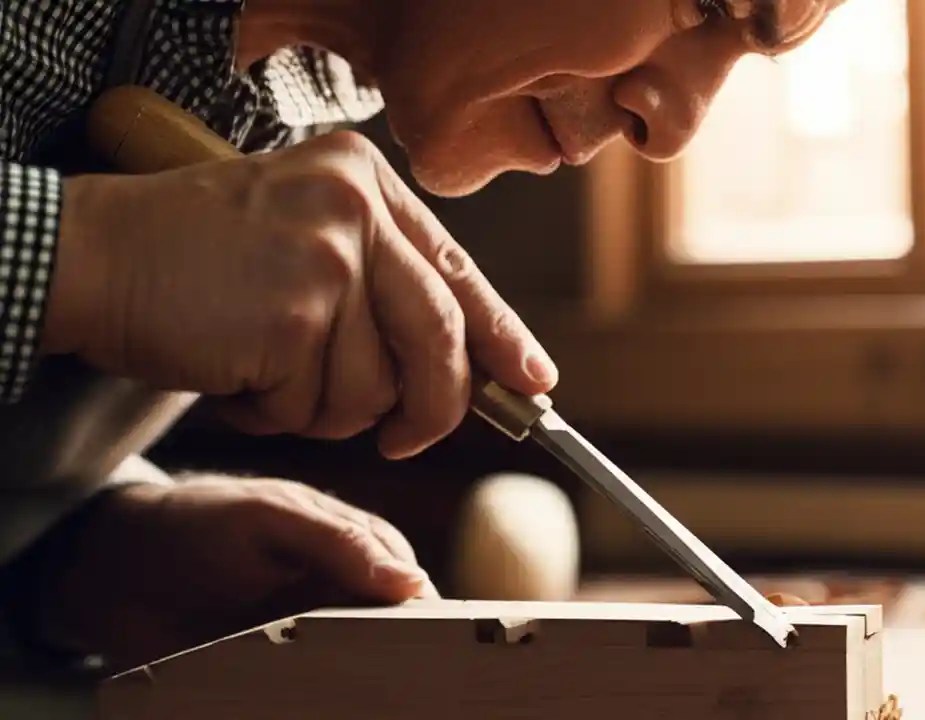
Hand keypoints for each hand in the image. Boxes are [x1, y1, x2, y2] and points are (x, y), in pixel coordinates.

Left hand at [27, 476, 433, 669]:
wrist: (109, 570)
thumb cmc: (196, 522)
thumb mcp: (270, 516)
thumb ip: (338, 541)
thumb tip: (412, 583)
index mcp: (352, 544)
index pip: (409, 584)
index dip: (427, 614)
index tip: (441, 645)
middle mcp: (338, 592)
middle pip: (391, 631)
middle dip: (401, 655)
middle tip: (409, 682)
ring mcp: (307, 634)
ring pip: (356, 666)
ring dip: (361, 683)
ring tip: (370, 701)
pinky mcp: (274, 672)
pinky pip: (310, 691)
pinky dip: (320, 700)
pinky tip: (322, 706)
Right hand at [46, 131, 557, 458]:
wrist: (94, 255)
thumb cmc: (196, 262)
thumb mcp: (303, 243)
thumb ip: (379, 289)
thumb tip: (467, 368)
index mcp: (365, 181)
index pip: (457, 270)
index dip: (503, 335)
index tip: (534, 383)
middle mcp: (356, 207)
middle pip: (440, 337)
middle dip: (432, 408)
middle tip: (401, 442)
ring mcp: (327, 257)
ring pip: (376, 387)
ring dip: (323, 409)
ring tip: (266, 372)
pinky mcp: (294, 313)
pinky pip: (316, 406)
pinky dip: (277, 414)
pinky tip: (236, 374)